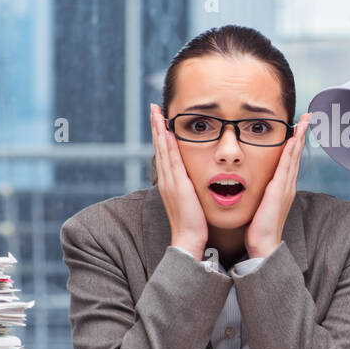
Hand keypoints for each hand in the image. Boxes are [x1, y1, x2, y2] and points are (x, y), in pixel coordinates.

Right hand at [150, 103, 208, 259]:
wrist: (188, 240)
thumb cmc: (193, 224)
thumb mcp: (192, 200)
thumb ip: (191, 188)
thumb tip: (196, 180)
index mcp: (170, 183)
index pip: (164, 153)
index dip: (161, 135)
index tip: (160, 118)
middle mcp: (166, 180)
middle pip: (159, 147)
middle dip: (156, 126)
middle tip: (153, 108)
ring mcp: (170, 182)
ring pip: (163, 150)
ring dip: (159, 130)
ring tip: (156, 112)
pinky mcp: (177, 186)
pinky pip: (171, 161)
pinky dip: (168, 145)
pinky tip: (168, 131)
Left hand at [245, 113, 308, 258]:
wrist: (264, 245)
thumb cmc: (260, 228)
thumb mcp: (262, 204)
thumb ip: (262, 192)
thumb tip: (255, 184)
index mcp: (283, 187)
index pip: (291, 160)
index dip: (295, 143)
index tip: (298, 127)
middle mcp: (288, 185)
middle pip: (296, 154)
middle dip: (302, 134)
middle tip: (308, 117)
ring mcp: (286, 187)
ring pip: (294, 157)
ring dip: (300, 138)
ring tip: (305, 122)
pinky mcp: (279, 191)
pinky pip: (286, 167)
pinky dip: (291, 152)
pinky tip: (293, 139)